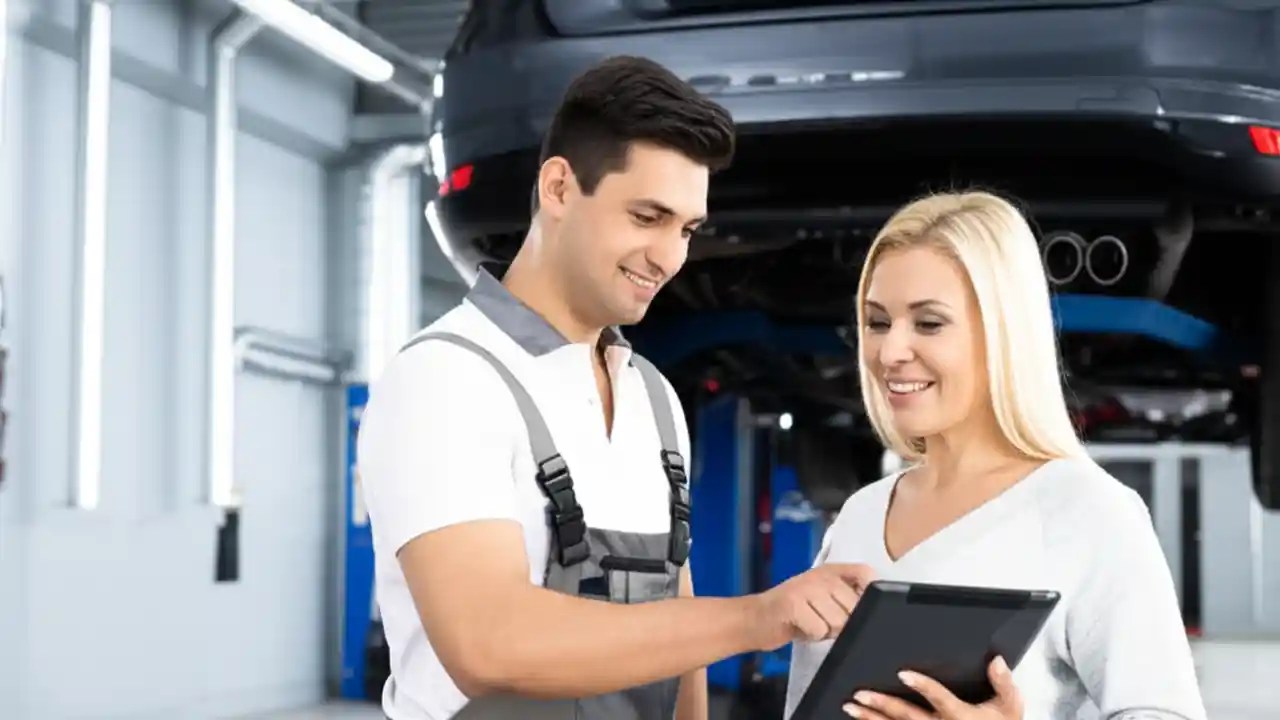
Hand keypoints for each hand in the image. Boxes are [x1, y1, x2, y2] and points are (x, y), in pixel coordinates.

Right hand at [747, 563, 877, 651]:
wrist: (754, 618)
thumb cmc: (794, 613)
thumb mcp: (822, 598)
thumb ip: (847, 597)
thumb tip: (875, 611)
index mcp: (831, 571)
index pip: (866, 574)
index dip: (869, 594)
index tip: (856, 607)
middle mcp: (820, 575)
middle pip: (854, 608)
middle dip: (842, 623)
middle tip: (821, 619)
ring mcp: (806, 587)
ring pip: (838, 621)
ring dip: (826, 631)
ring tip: (809, 623)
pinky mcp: (793, 604)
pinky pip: (819, 630)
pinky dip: (811, 636)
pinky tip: (799, 628)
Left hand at [844, 656, 1022, 719]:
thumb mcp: (1011, 707)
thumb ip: (1004, 684)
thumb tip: (997, 660)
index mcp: (961, 716)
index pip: (940, 699)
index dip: (922, 686)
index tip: (903, 673)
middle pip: (908, 716)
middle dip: (883, 704)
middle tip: (861, 693)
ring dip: (871, 717)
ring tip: (850, 706)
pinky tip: (860, 718)